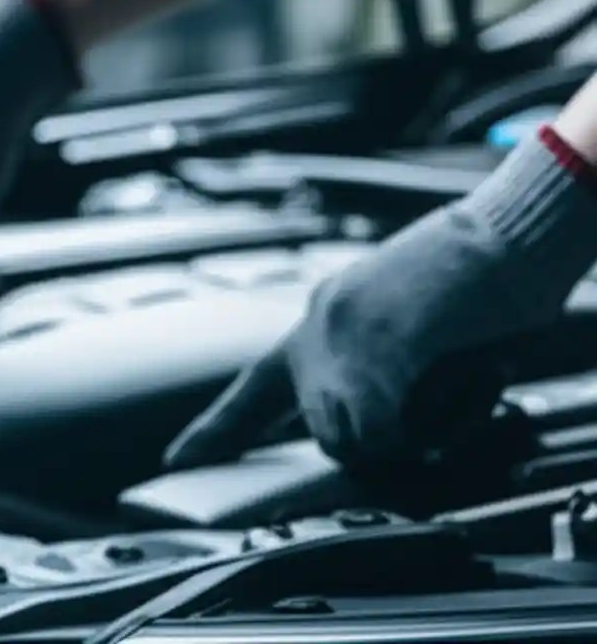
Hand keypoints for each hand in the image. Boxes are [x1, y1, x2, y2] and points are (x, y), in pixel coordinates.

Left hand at [165, 135, 596, 468]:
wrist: (513, 230)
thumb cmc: (475, 288)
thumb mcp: (411, 342)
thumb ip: (381, 389)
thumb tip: (374, 443)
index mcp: (320, 324)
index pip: (254, 389)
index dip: (216, 430)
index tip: (176, 459)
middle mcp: (318, 325)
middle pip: (325, 433)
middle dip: (381, 441)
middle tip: (434, 411)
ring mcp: (342, 330)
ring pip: (349, 437)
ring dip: (407, 432)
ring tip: (451, 379)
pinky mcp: (377, 337)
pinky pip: (381, 425)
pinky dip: (426, 422)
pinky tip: (452, 375)